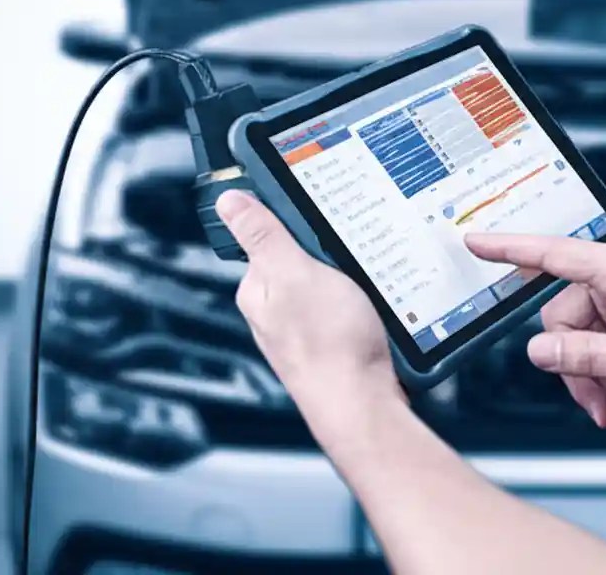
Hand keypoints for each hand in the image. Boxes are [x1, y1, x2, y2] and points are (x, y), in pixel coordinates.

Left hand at [215, 190, 404, 429]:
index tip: (324, 208)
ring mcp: (307, 329)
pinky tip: (378, 303)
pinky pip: (351, 307)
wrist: (363, 404)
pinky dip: (366, 299)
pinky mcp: (336, 343)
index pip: (270, 236)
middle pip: (304, 259)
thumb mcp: (293, 274)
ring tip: (370, 276)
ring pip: (332, 283)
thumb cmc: (328, 345)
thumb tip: (227, 200)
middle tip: (353, 245)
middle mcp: (277, 312)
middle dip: (330, 249)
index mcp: (257, 290)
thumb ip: (262, 236)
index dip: (298, 219)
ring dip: (352, 275)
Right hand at [466, 235, 605, 426]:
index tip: (474, 241)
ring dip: (592, 377)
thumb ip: (585, 356)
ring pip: (582, 337)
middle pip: (564, 317)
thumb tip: (539, 350)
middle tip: (598, 403)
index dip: (508, 248)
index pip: (552, 254)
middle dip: (573, 364)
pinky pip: (603, 344)